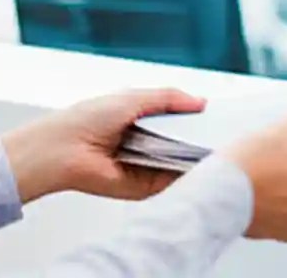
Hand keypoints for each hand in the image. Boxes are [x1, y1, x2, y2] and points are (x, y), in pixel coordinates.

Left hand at [2, 88, 204, 203]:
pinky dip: (184, 176)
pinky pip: (170, 182)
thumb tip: (201, 102)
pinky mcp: (143, 187)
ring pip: (179, 163)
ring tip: (218, 149)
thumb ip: (169, 98)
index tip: (220, 117)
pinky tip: (201, 167)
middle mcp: (146, 144)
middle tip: (223, 134)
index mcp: (142, 120)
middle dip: (200, 139)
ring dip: (195, 159)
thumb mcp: (134, 98)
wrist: (63, 151)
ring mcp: (146, 166)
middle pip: (182, 143)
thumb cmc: (88, 120)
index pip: (178, 121)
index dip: (197, 119)